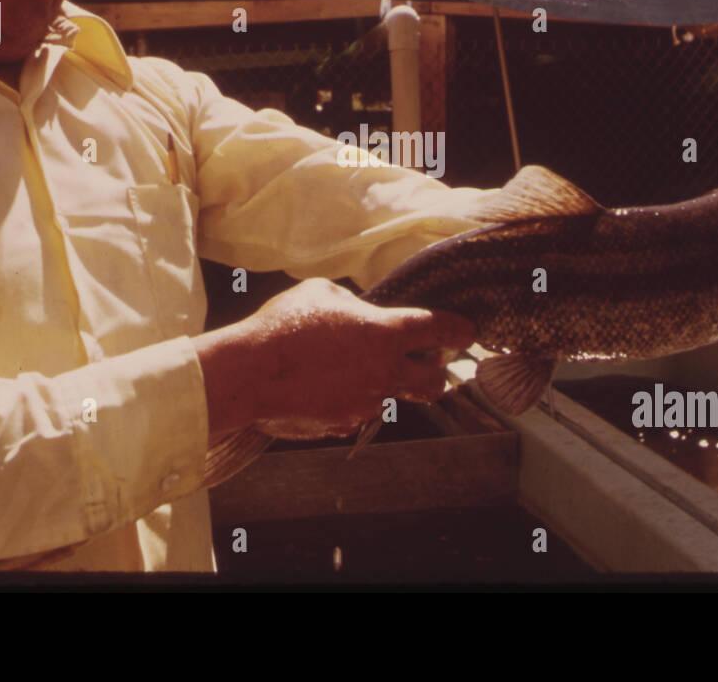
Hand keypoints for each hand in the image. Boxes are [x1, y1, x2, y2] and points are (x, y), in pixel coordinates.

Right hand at [198, 278, 474, 440]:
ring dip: (383, 383)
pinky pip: (358, 412)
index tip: (469, 330)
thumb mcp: (321, 293)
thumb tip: (358, 314)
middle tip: (425, 361)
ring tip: (349, 367)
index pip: (438, 329)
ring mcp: (365, 404)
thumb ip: (353, 304)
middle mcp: (384, 373)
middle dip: (436, 372)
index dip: (459, 329)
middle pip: (434, 383)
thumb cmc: (283, 325)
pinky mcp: (342, 425)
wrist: (248, 374)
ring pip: (391, 397)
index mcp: (384, 334)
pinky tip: (324, 385)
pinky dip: (351, 399)